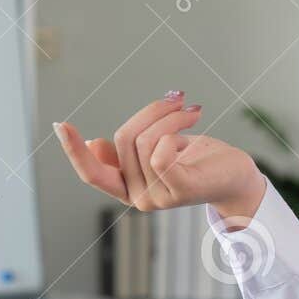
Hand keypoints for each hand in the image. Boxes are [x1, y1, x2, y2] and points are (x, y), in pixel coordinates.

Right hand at [53, 92, 265, 224]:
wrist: (238, 176)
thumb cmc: (197, 159)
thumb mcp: (157, 150)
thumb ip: (128, 152)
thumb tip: (96, 144)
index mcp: (127, 187)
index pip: (92, 173)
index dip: (74, 150)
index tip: (61, 125)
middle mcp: (138, 198)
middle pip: (123, 140)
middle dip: (150, 113)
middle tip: (177, 99)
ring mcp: (158, 198)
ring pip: (144, 141)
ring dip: (169, 115)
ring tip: (190, 112)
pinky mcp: (179, 191)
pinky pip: (160, 153)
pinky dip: (174, 129)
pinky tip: (193, 124)